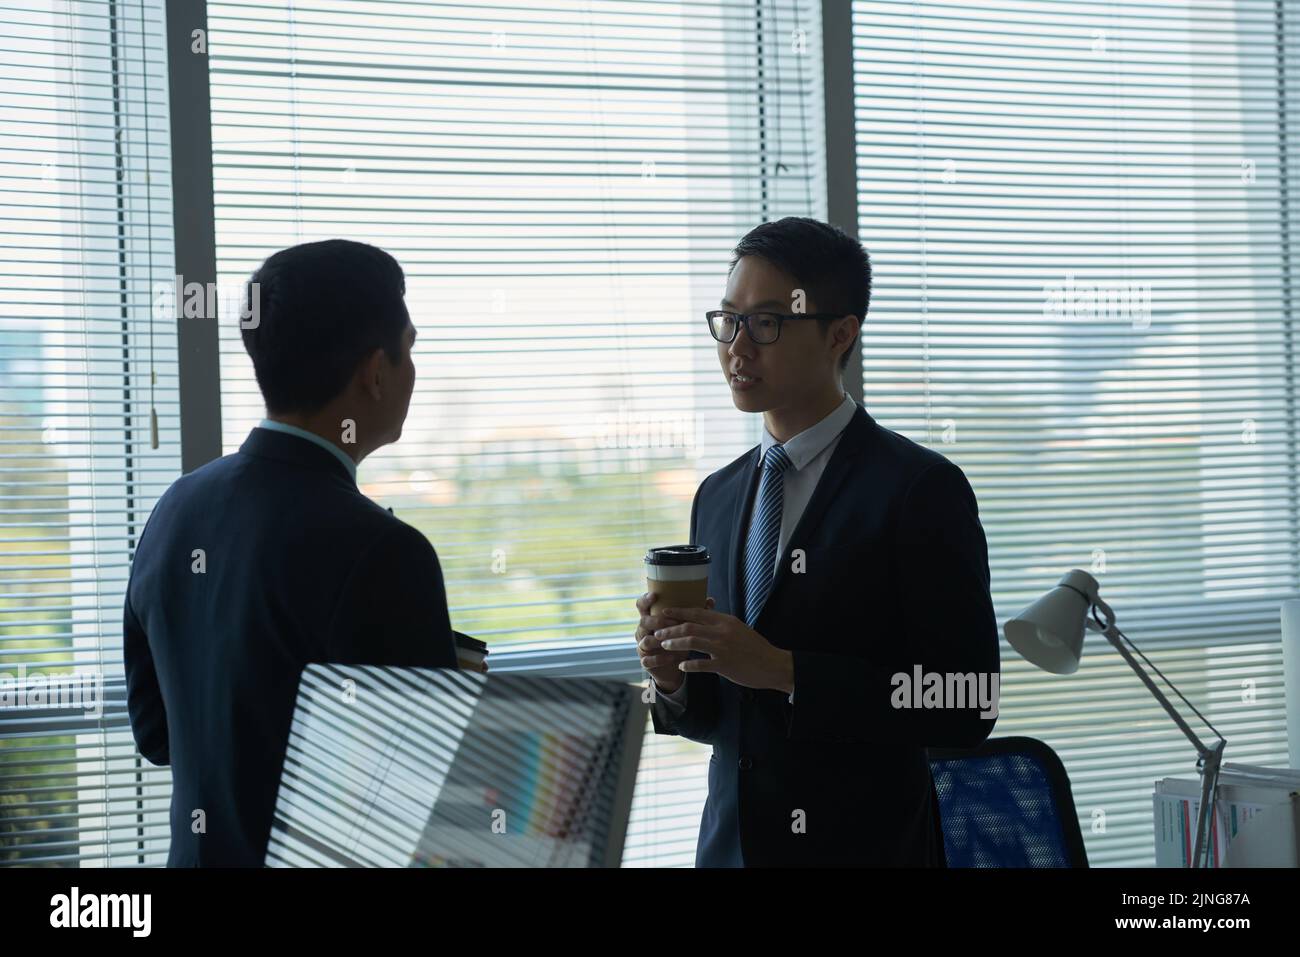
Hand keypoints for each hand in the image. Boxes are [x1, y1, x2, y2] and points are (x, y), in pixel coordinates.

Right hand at [635, 592, 714, 693]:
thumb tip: (710, 600)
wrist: (674, 668)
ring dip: (659, 640)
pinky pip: (648, 660)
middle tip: (673, 622)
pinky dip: (661, 658)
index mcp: (651, 618)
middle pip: (643, 621)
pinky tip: (674, 657)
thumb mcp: (685, 627)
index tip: (655, 595)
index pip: (642, 605)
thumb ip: (694, 614)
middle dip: (657, 621)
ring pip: (645, 641)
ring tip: (673, 641)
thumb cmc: (680, 641)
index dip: (646, 600)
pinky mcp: (645, 662)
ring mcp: (643, 647)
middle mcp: (644, 631)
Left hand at [654, 606, 794, 692]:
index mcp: (725, 621)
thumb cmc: (755, 647)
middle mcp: (723, 632)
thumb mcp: (738, 629)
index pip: (697, 612)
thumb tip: (703, 618)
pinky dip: (690, 665)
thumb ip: (720, 624)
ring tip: (664, 645)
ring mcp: (723, 648)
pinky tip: (682, 667)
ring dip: (675, 643)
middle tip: (657, 632)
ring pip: (692, 642)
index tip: (664, 612)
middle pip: (690, 627)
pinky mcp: (725, 665)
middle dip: (670, 629)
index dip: (678, 612)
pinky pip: (702, 664)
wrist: (773, 665)